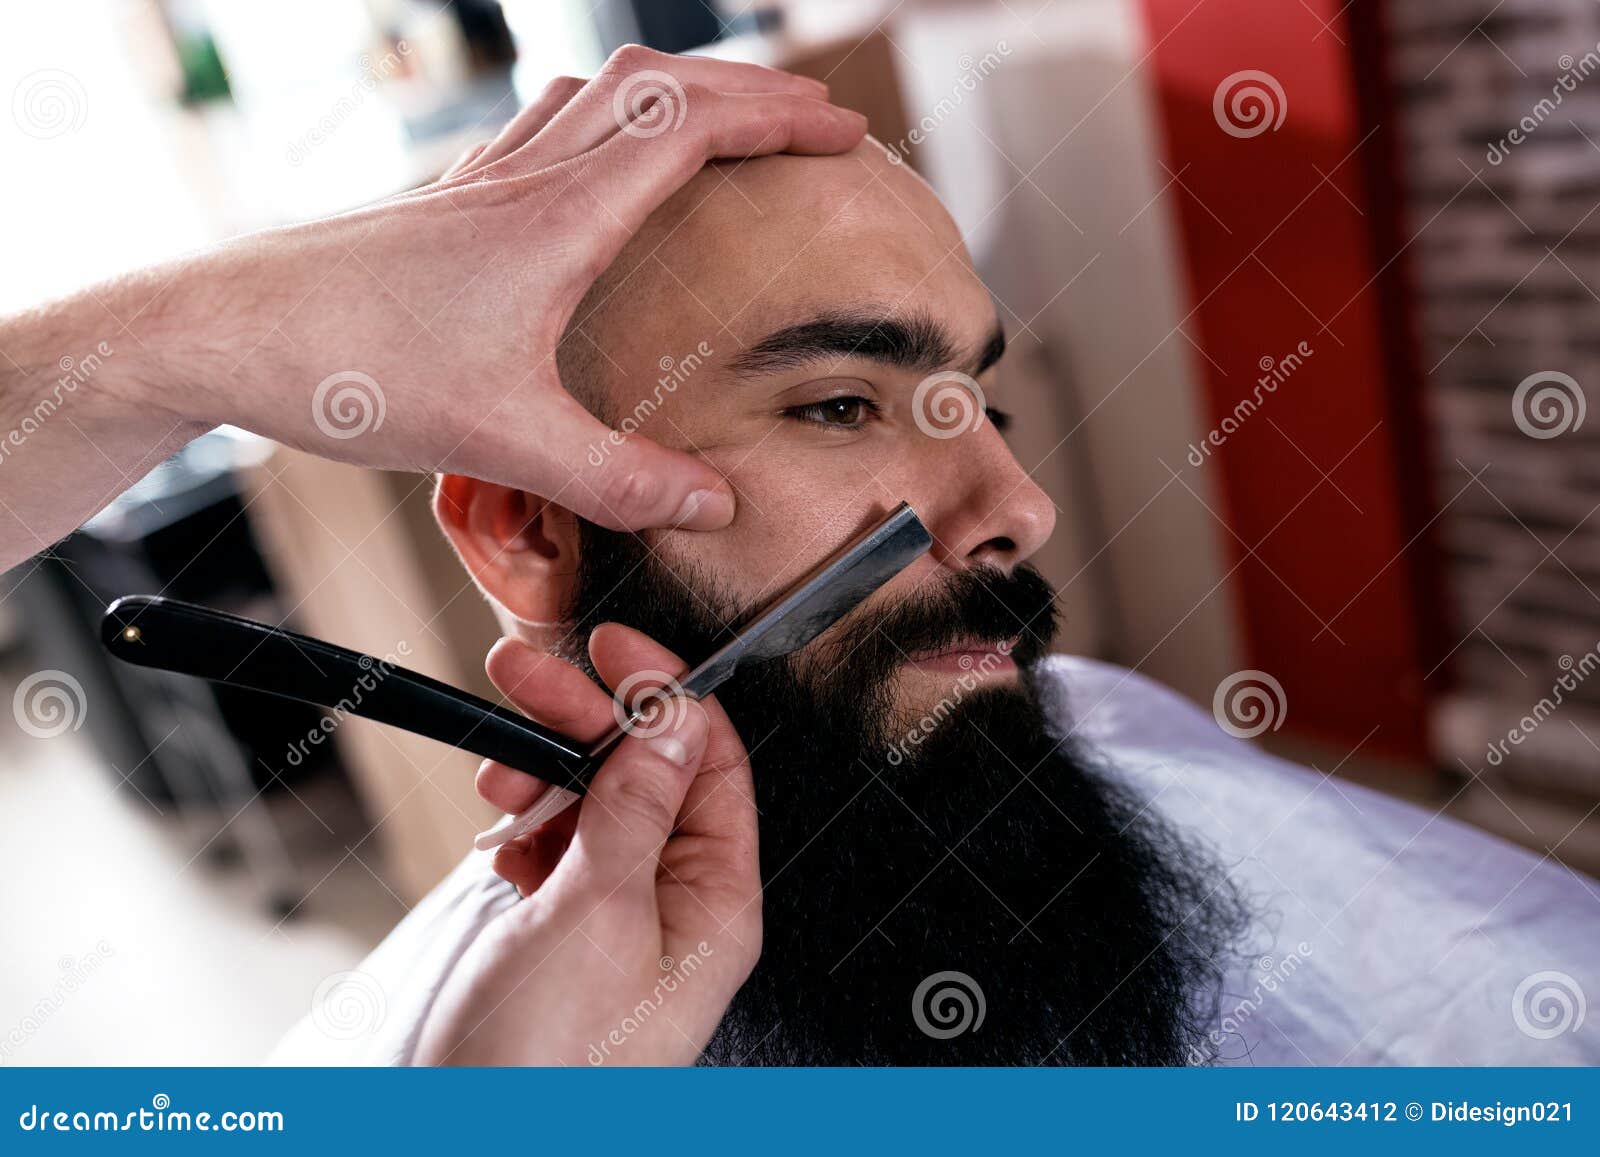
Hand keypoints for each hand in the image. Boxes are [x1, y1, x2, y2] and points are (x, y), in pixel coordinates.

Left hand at [0, 47, 866, 568]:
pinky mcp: (441, 209)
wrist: (218, 334)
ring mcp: (476, 186)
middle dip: (748, 91)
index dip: (777, 120)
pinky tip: (593, 159)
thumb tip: (711, 502)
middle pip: (655, 88)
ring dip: (675, 90)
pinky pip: (540, 129)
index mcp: (555, 218)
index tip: (842, 132)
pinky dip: (600, 119)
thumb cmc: (347, 368)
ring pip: (595, 94)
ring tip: (725, 118)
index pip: (692, 128)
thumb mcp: (500, 439)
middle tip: (810, 116)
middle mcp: (521, 182)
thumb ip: (616, 478)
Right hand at [412, 625, 760, 1065]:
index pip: (711, 765)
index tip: (618, 651)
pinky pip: (549, 835)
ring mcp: (606, 906)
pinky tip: (499, 821)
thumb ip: (636, 809)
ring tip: (502, 773)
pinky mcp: (549, 916)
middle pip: (645, 768)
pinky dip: (521, 812)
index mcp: (713, 899)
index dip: (669, 698)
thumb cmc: (544, 1062)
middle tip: (526, 675)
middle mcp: (668, 897)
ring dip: (546, 764)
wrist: (450, 1129)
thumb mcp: (599, 913)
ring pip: (590, 795)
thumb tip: (671, 722)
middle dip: (587, 718)